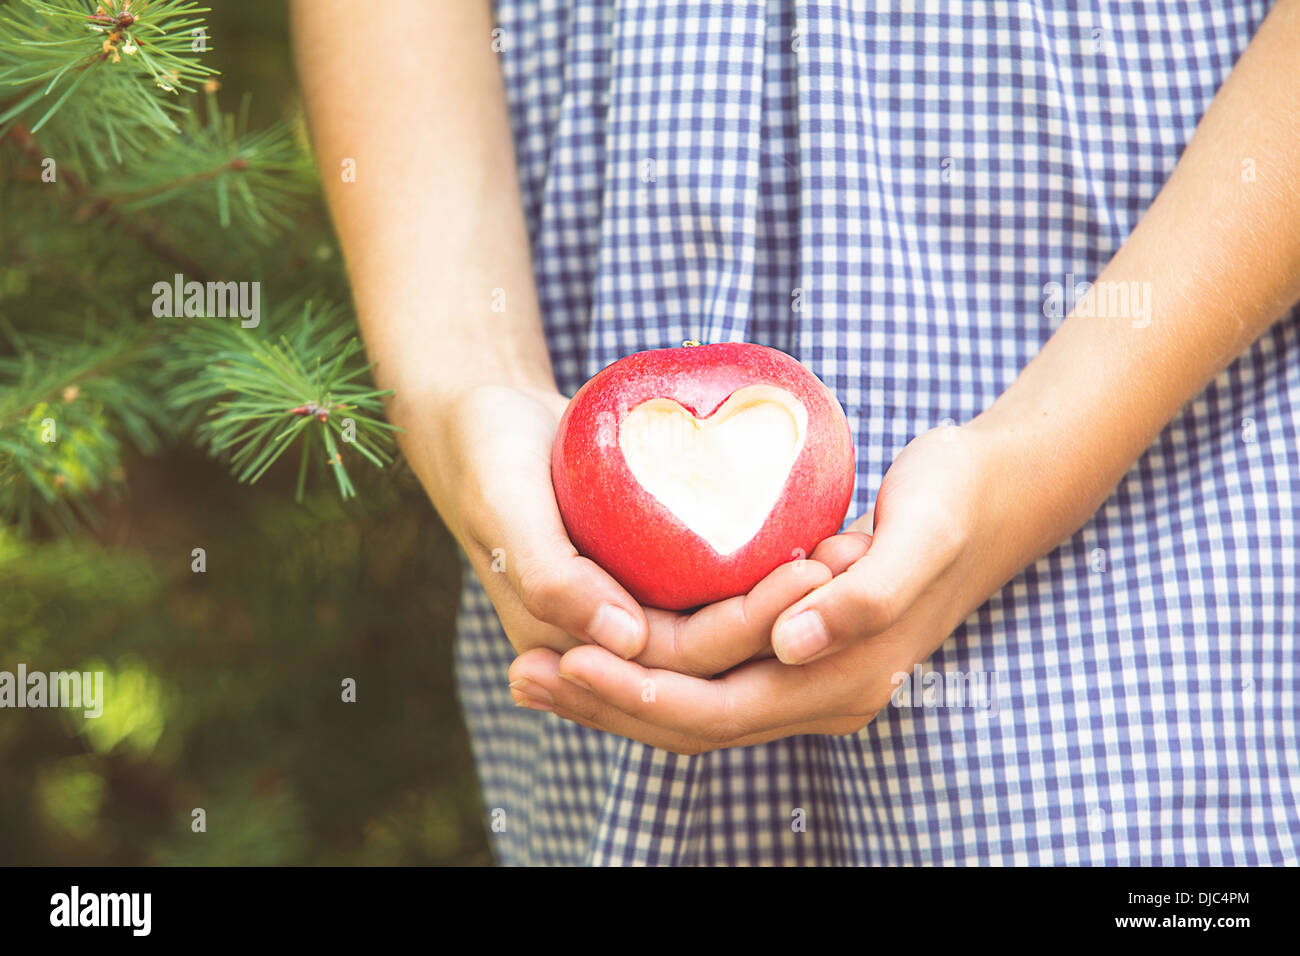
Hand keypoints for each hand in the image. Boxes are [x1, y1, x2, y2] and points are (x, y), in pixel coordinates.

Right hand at [416, 384, 835, 662]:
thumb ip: (551, 576)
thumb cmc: (486, 454)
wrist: (484, 418)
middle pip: (718, 656)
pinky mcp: (652, 576)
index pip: (679, 664)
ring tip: (845, 553)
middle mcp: (610, 643)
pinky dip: (766, 573)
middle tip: (846, 561)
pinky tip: (817, 538)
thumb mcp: (503, 504)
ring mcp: (633, 610)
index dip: (749, 627)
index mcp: (570, 649)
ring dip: (786, 604)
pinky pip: (718, 589)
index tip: (810, 573)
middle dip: (786, 618)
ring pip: (726, 629)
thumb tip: (626, 640)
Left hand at [508, 422, 1037, 752]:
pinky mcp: (794, 652)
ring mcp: (808, 679)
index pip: (718, 711)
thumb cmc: (954, 500)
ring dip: (612, 696)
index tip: (565, 659)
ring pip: (690, 710)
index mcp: (845, 679)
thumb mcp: (920, 532)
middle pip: (690, 725)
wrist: (994, 497)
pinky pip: (706, 679)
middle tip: (523, 673)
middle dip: (603, 705)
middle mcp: (822, 695)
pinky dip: (645, 671)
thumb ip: (867, 594)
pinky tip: (596, 644)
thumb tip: (792, 643)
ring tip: (535, 669)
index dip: (636, 694)